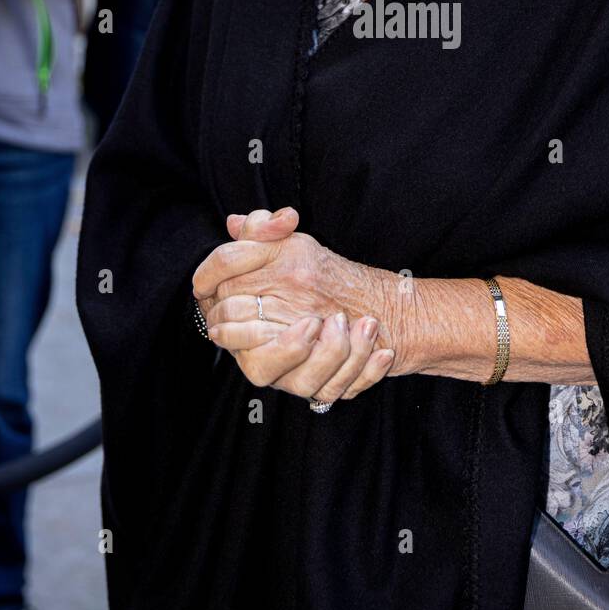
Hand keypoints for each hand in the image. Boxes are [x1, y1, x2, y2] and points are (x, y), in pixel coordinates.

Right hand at [196, 208, 395, 401]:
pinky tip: (383, 351)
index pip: (226, 329)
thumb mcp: (285, 244)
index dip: (247, 313)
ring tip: (364, 325)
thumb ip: (265, 229)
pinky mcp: (324, 388)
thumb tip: (283, 218)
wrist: (359, 301)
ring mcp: (292, 377)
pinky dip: (363, 372)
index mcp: (239, 322)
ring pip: (303, 384)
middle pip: (259, 367)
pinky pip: (340, 391)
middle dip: (292, 346)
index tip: (279, 289)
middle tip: (319, 320)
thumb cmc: (308, 272)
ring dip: (335, 355)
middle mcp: (261, 355)